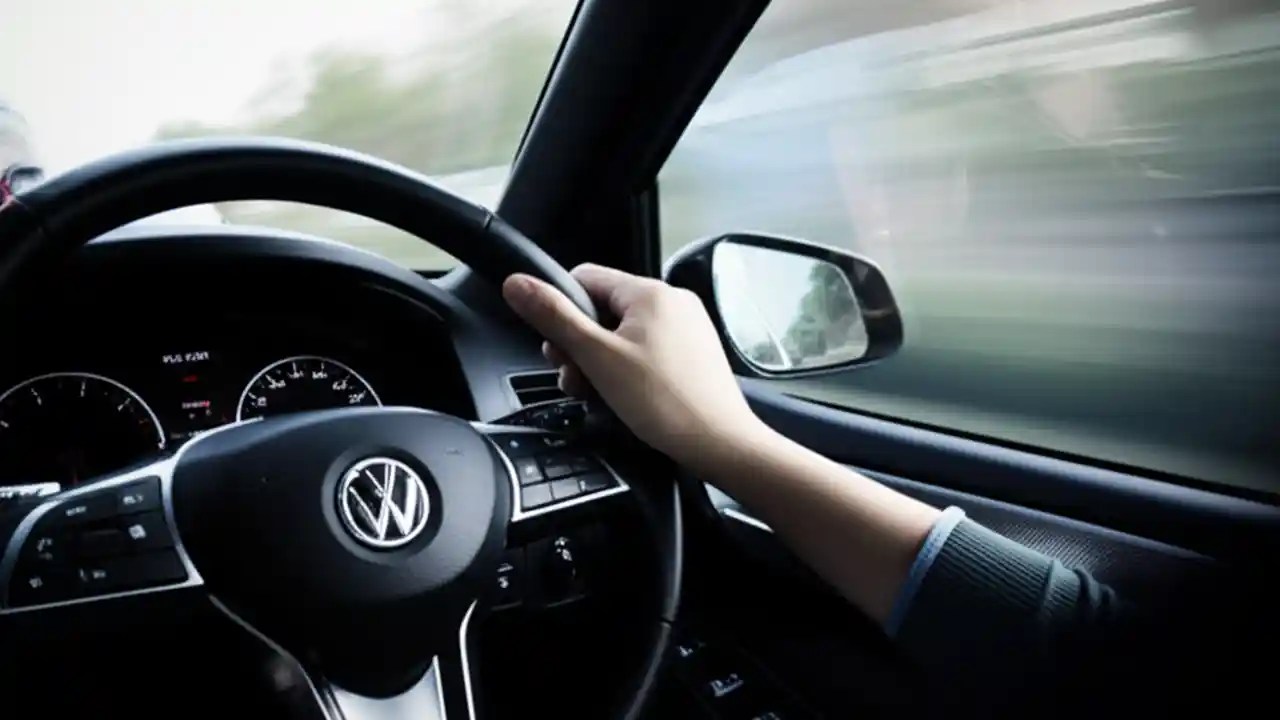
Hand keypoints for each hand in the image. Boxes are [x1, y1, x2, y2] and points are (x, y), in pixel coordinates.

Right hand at [502, 264, 770, 469]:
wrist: (720, 444)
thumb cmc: (666, 404)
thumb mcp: (597, 358)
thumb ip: (554, 318)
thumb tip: (518, 284)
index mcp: (649, 292)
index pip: (585, 279)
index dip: (561, 312)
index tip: (557, 348)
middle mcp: (673, 302)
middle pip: (603, 310)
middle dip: (580, 346)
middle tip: (577, 379)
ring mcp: (687, 328)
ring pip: (623, 335)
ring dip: (600, 363)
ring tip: (601, 394)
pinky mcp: (693, 354)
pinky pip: (647, 351)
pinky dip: (627, 372)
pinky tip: (626, 399)